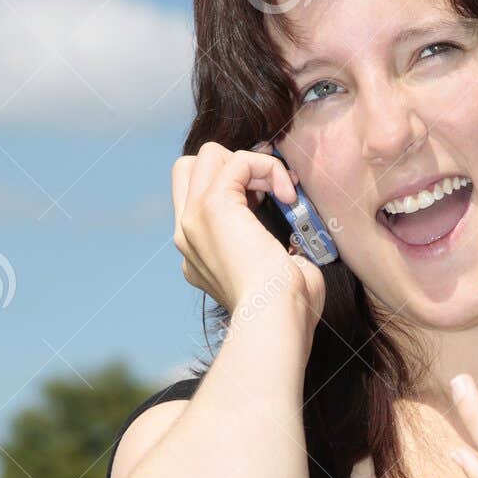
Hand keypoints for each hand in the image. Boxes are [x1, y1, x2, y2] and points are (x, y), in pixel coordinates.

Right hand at [171, 140, 325, 327]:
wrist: (275, 321)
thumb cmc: (286, 310)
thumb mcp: (273, 272)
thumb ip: (271, 247)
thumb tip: (291, 231)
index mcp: (198, 252)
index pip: (196, 195)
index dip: (234, 186)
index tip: (270, 202)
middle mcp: (187, 234)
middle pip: (191, 167)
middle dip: (233, 166)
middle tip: (270, 192)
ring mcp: (194, 219)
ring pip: (209, 155)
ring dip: (252, 164)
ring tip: (282, 193)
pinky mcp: (213, 207)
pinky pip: (238, 161)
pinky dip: (268, 167)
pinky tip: (288, 196)